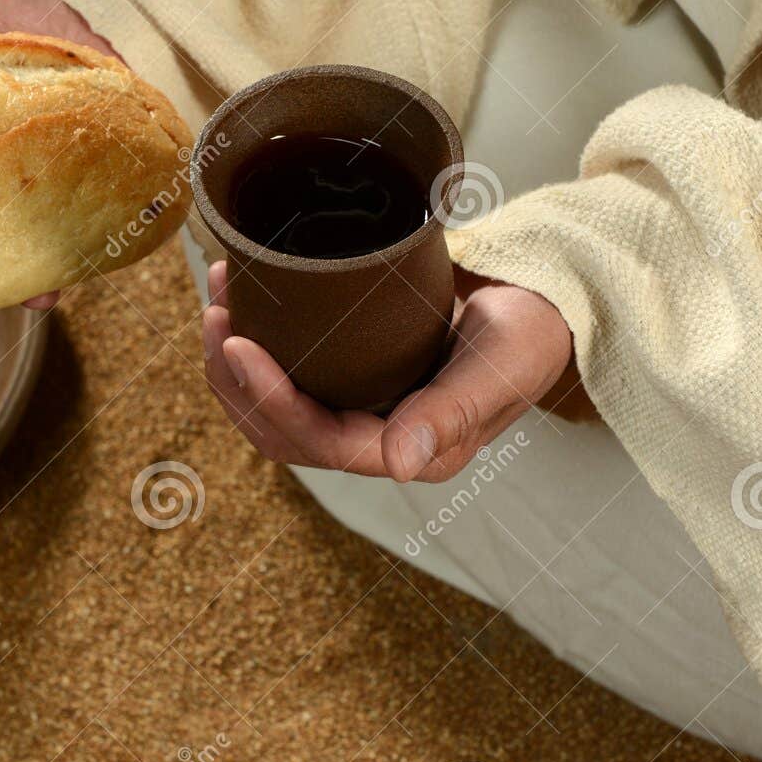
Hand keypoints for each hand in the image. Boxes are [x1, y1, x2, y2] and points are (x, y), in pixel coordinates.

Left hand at [202, 262, 573, 481]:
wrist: (546, 302)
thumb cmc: (531, 334)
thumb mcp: (500, 368)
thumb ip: (453, 415)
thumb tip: (399, 467)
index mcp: (412, 451)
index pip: (319, 441)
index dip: (268, 397)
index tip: (237, 341)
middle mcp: (380, 439)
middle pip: (281, 431)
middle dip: (235, 380)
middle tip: (215, 313)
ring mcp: (363, 408)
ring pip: (275, 405)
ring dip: (235, 361)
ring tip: (219, 296)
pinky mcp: (354, 376)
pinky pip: (291, 372)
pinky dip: (260, 339)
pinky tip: (243, 294)